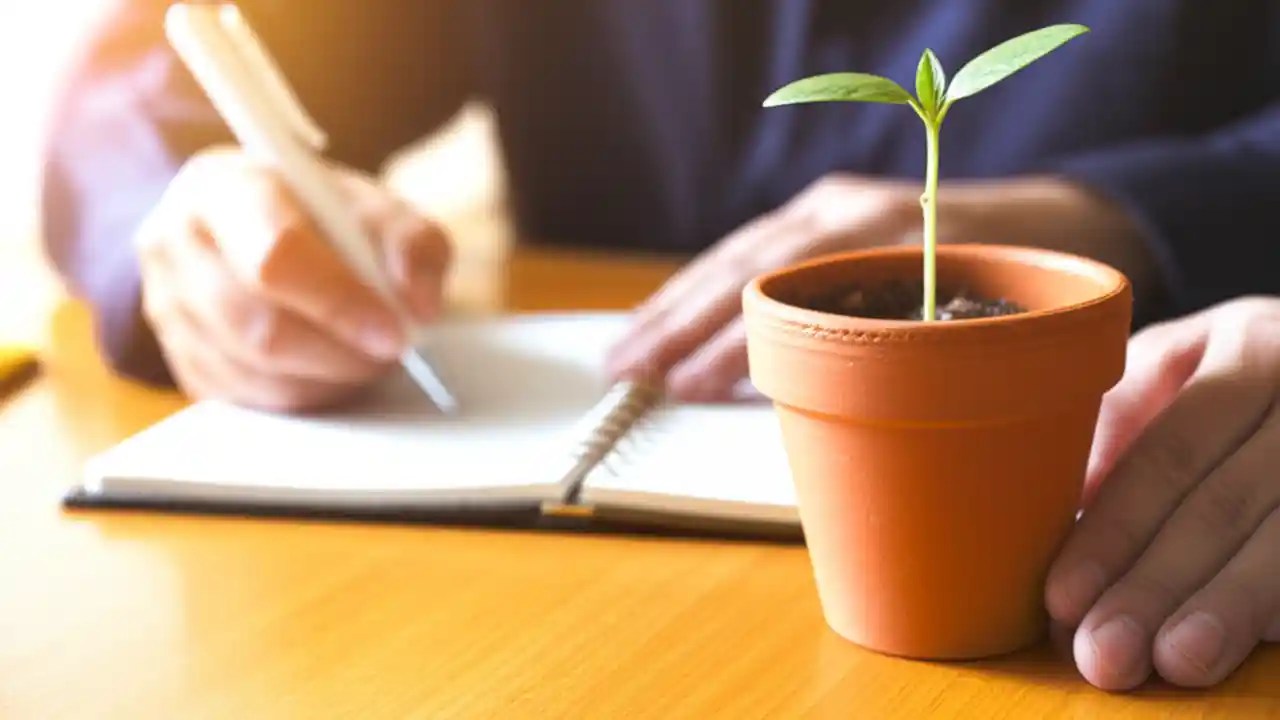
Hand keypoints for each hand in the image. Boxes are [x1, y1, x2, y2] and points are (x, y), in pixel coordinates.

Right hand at [136, 148, 450, 411]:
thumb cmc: (319, 214)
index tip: (394, 331)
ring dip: (326, 377)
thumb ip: (411, 243)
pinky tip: (332, 371)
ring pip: (253, 371)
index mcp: (224, 186)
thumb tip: (419, 308)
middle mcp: (176, 242)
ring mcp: (166, 306)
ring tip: (367, 357)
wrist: (263, 230)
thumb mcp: (374, 207)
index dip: (340, 302)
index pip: (275, 255)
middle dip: (339, 351)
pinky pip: (244, 399)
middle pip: (258, 326)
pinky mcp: (180, 359)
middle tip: (390, 351)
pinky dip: (303, 395)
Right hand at [605, 174, 1152, 400]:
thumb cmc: (1040, 288)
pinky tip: (668, 314)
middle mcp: (853, 212)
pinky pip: (749, 245)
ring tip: (625, 351)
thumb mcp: (1002, 333)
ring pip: (736, 253)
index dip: (733, 343)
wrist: (1067, 213)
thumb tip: (838, 429)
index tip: (686, 386)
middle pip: (745, 267)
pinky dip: (702, 284)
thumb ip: (925, 369)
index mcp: (894, 238)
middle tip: (626, 372)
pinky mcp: (826, 208)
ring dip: (675, 304)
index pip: (788, 290)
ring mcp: (835, 203)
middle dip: (679, 322)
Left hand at [1045, 296, 1279, 689]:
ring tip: (1175, 662)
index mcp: (1249, 348)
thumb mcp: (1174, 365)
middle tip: (1104, 654)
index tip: (1062, 597)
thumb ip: (1120, 424)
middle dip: (1156, 586)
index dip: (1116, 531)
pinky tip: (1248, 647)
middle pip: (1224, 505)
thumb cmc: (1228, 368)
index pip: (1171, 454)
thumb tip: (1070, 517)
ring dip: (1226, 610)